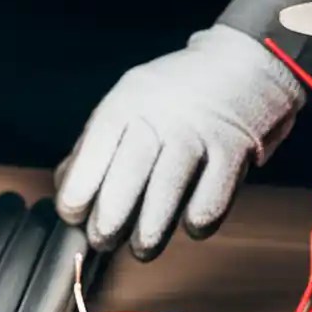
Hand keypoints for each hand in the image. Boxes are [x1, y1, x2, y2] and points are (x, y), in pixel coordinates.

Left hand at [55, 24, 303, 259]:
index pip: (95, 149)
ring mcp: (200, 133)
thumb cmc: (174, 95)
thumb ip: (96, 145)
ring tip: (142, 248)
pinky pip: (210, 202)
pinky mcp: (235, 153)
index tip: (73, 215)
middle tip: (102, 240)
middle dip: (109, 220)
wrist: (245, 63)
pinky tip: (189, 225)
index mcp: (129, 101)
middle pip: (128, 175)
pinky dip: (197, 224)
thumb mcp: (129, 102)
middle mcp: (163, 114)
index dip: (78, 189)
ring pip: (167, 194)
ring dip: (150, 233)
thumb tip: (66, 193)